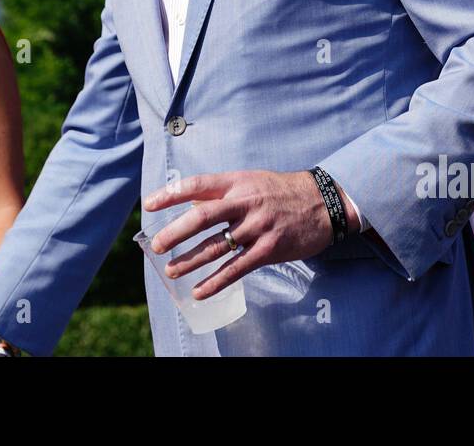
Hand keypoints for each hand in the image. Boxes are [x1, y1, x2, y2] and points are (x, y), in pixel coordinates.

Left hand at [141, 170, 335, 300]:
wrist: (324, 202)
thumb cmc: (281, 191)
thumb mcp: (251, 181)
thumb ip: (222, 193)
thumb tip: (191, 207)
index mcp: (237, 182)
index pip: (197, 185)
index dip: (171, 194)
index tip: (149, 205)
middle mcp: (245, 203)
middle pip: (202, 217)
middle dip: (176, 232)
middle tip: (157, 245)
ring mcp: (258, 227)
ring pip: (217, 246)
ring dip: (191, 260)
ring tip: (172, 271)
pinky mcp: (269, 249)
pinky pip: (237, 268)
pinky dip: (216, 282)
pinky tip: (200, 291)